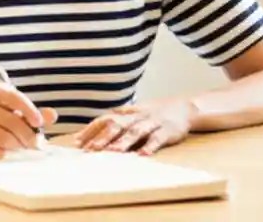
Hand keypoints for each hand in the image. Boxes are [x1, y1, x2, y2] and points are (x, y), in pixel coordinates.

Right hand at [0, 79, 57, 159]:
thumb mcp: (7, 109)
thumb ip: (30, 112)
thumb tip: (52, 116)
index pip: (13, 97)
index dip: (29, 111)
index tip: (39, 123)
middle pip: (9, 119)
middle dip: (26, 134)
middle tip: (35, 144)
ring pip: (0, 136)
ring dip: (15, 146)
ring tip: (20, 148)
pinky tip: (3, 154)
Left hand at [74, 99, 195, 155]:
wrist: (184, 107)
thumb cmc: (152, 114)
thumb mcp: (132, 115)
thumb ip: (112, 124)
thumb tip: (84, 138)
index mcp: (127, 113)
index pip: (105, 119)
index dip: (91, 130)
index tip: (77, 143)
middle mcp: (137, 116)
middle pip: (117, 124)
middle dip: (103, 137)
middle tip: (91, 150)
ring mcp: (152, 122)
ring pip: (135, 131)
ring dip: (123, 142)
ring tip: (113, 152)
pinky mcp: (167, 130)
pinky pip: (158, 138)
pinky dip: (150, 146)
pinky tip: (143, 155)